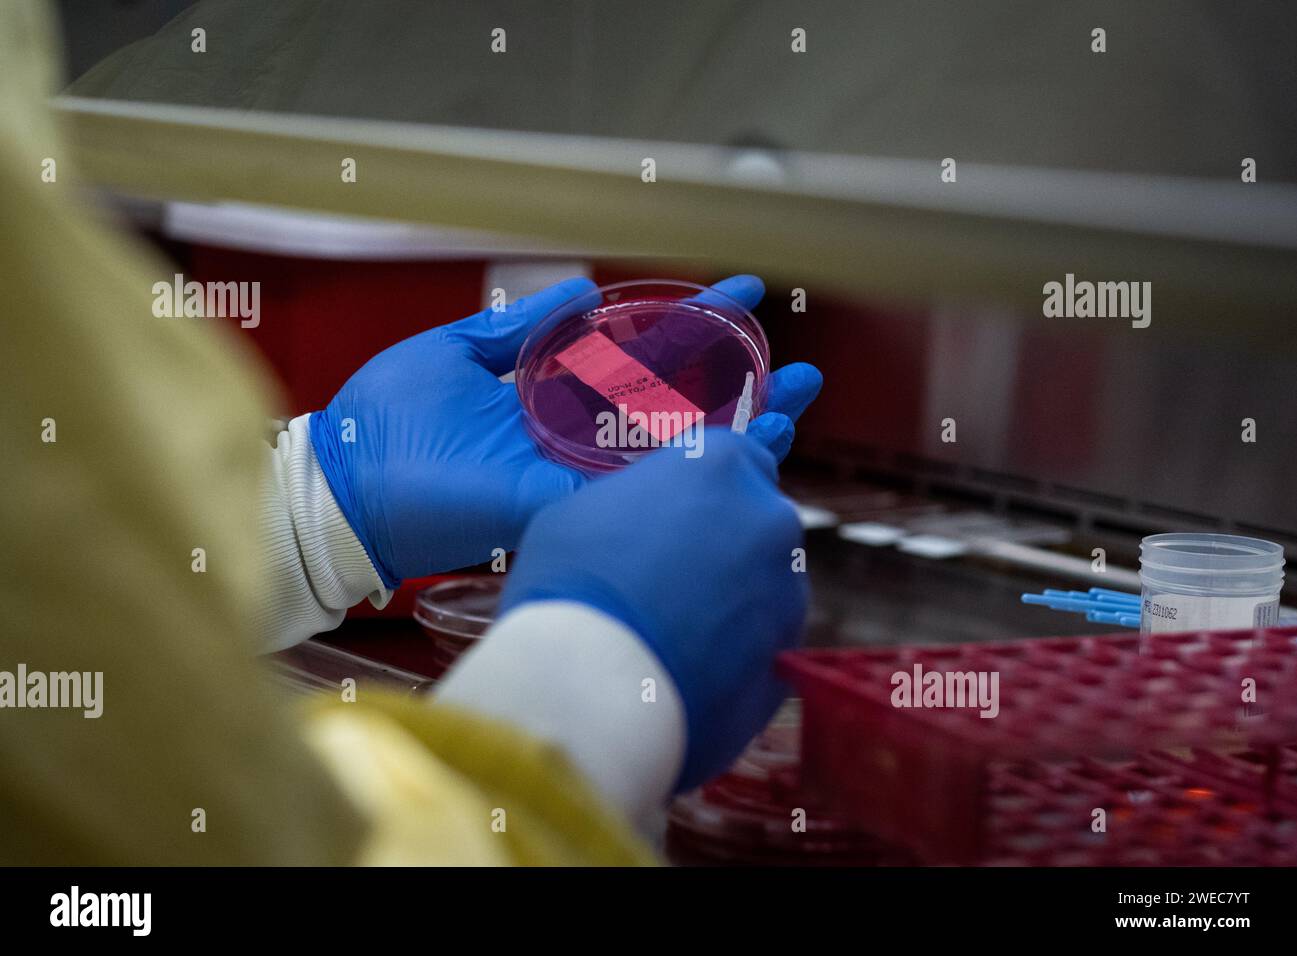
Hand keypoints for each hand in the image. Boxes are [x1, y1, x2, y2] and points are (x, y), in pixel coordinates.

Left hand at [310, 276, 821, 586]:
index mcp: (555, 399)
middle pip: (678, 407)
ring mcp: (582, 473)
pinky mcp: (576, 500)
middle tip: (803, 365)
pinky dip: (708, 463)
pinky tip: (762, 442)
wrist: (348, 481)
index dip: (696, 325)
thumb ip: (522, 330)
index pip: (642, 357)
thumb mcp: (456, 352)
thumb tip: (582, 293)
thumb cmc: (385, 418)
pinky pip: (651, 482)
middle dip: (742, 383)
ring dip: (746, 421)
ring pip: (680, 447)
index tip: (744, 293)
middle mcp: (580, 438)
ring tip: (804, 392)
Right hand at [497, 431, 807, 789]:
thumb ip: (636, 503)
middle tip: (670, 580)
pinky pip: (766, 643)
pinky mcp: (791, 652)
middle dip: (723, 544)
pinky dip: (739, 653)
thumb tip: (648, 522)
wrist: (590, 687)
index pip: (736, 457)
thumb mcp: (583, 512)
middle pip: (756, 522)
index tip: (678, 516)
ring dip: (735, 601)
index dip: (705, 490)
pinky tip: (693, 673)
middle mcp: (770, 516)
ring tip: (677, 637)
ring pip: (767, 585)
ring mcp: (789, 588)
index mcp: (719, 464)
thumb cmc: (569, 582)